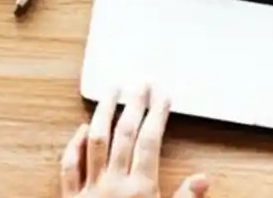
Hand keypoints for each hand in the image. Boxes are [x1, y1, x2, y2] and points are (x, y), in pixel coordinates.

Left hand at [60, 87, 209, 197]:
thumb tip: (203, 179)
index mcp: (140, 191)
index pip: (150, 141)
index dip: (157, 115)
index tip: (162, 95)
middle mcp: (113, 185)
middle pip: (124, 134)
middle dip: (133, 105)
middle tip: (140, 84)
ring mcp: (90, 190)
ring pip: (95, 141)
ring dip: (103, 114)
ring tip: (111, 92)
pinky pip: (69, 166)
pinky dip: (74, 145)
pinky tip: (81, 130)